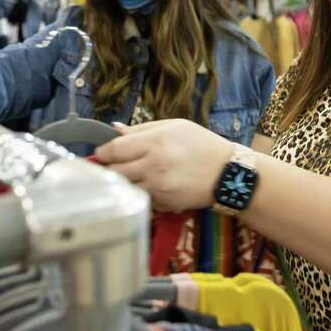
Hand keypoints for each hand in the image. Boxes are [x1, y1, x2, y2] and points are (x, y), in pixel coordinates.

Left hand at [95, 119, 231, 211]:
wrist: (228, 173)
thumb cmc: (202, 144)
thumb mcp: (175, 126)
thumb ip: (142, 128)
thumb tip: (115, 130)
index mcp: (155, 141)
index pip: (114, 149)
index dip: (103, 152)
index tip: (102, 153)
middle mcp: (153, 165)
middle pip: (114, 172)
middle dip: (110, 169)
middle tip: (114, 166)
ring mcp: (158, 187)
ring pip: (125, 188)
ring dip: (124, 183)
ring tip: (133, 176)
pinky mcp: (163, 203)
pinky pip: (142, 199)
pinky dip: (142, 194)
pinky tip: (152, 186)